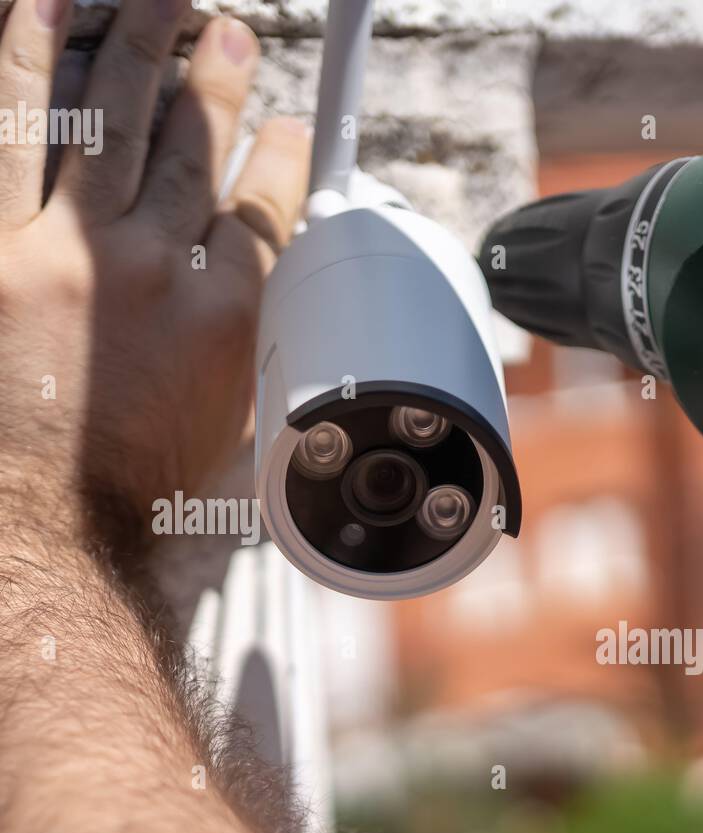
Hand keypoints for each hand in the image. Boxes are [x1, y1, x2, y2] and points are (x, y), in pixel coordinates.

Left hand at [0, 0, 308, 553]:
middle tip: (225, 30)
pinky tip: (36, 12)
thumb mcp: (226, 428)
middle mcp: (155, 272)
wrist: (44, 526)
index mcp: (225, 319)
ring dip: (134, 48)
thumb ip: (246, 351)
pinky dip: (22, 69)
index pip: (265, 212)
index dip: (280, 159)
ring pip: (109, 126)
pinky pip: (9, 139)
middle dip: (214, 81)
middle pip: (192, 152)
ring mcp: (71, 255)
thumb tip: (255, 302)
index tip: (290, 129)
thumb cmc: (135, 494)